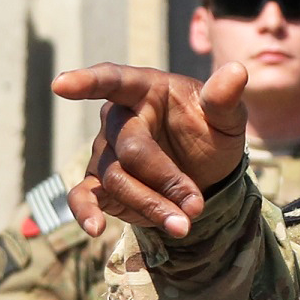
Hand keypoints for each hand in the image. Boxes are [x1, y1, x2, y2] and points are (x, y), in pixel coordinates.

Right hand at [49, 59, 249, 239]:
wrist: (208, 175)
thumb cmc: (212, 134)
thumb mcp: (227, 117)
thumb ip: (225, 98)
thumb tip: (238, 71)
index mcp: (146, 89)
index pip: (113, 80)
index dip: (88, 82)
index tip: (61, 85)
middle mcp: (119, 118)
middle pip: (130, 148)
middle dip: (164, 179)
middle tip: (195, 205)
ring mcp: (106, 152)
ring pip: (116, 179)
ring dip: (151, 204)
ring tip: (184, 225)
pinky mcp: (101, 184)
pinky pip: (82, 196)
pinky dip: (85, 212)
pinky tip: (97, 229)